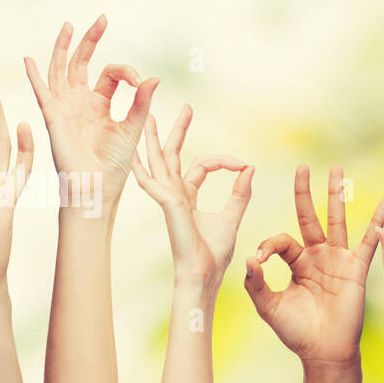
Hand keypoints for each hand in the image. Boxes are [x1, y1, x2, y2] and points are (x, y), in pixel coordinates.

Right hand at [23, 15, 157, 215]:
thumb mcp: (132, 128)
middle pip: (82, 63)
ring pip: (60, 70)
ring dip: (64, 47)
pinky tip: (28, 60)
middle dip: (91, 40)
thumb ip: (141, 102)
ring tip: (69, 25)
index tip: (139, 82)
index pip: (111, 74)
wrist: (97, 189)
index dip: (126, 72)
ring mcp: (65, 108)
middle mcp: (80, 103)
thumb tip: (154, 77)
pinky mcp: (54, 117)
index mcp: (100, 105)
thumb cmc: (114, 166)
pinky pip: (41, 93)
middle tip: (102, 19)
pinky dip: (34, 76)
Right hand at [131, 104, 252, 286]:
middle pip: (172, 155)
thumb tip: (249, 168)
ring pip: (158, 161)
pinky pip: (151, 181)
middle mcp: (174, 194)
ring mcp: (168, 198)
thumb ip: (239, 193)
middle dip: (178, 130)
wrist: (204, 275)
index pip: (201, 166)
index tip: (242, 165)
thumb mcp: (231, 217)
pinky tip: (133, 154)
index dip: (223, 162)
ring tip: (149, 114)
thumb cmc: (213, 254)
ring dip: (153, 137)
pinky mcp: (168, 204)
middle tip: (186, 107)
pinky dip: (142, 167)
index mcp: (187, 197)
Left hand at [244, 165, 383, 367]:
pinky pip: (369, 242)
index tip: (260, 258)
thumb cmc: (295, 331)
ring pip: (337, 221)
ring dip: (337, 195)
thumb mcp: (268, 306)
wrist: (323, 352)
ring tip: (337, 169)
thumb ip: (255, 283)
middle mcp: (317, 256)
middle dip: (305, 192)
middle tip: (302, 166)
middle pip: (310, 217)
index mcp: (295, 263)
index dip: (270, 245)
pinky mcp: (356, 269)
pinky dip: (377, 222)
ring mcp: (338, 260)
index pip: (282, 240)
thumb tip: (249, 258)